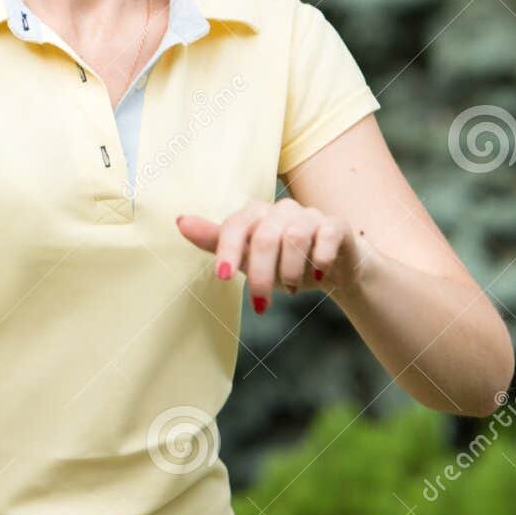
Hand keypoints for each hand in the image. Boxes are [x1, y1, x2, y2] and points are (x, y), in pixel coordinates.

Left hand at [175, 198, 369, 312]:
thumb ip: (215, 241)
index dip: (227, 250)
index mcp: (255, 214)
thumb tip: (180, 222)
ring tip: (290, 289)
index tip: (222, 276)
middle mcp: (281, 209)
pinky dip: (320, 259)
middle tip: (260, 305)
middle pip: (264, 237)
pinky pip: (327, 234)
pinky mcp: (335, 225)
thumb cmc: (281, 262)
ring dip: (290, 271)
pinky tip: (318, 276)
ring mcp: (309, 214)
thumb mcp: (246, 258)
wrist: (331, 269)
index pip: (235, 225)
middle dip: (260, 276)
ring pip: (294, 236)